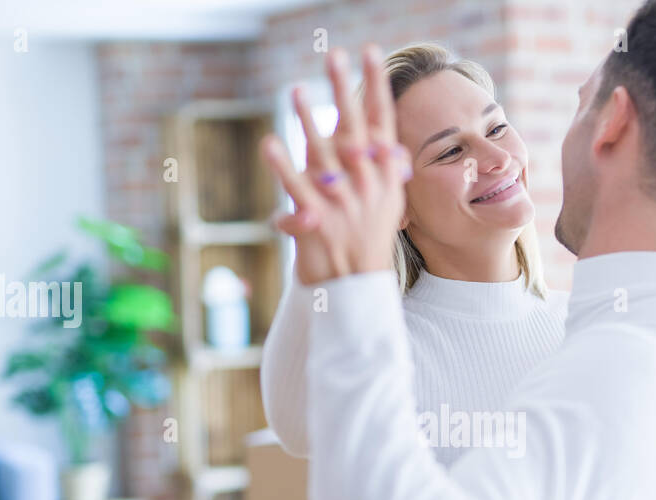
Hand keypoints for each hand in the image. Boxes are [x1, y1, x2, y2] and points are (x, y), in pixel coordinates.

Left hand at [261, 45, 411, 284]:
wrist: (356, 290)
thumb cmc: (368, 243)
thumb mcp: (386, 205)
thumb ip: (383, 173)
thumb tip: (386, 144)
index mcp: (385, 177)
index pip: (383, 123)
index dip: (376, 87)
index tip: (370, 54)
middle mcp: (367, 186)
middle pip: (356, 129)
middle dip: (346, 89)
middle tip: (335, 55)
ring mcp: (342, 203)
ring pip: (323, 154)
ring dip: (309, 120)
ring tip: (297, 89)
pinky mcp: (316, 221)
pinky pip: (296, 188)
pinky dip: (282, 165)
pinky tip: (269, 143)